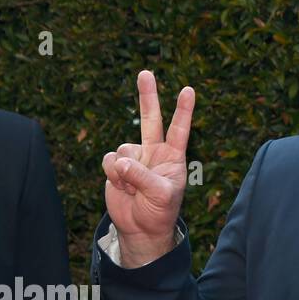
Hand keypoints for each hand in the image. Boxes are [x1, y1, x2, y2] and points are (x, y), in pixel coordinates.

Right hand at [101, 70, 194, 267]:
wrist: (141, 227)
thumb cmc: (160, 211)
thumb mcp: (160, 195)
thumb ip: (142, 176)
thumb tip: (121, 161)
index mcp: (173, 156)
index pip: (179, 129)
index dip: (183, 110)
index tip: (188, 90)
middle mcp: (154, 151)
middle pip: (150, 119)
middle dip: (147, 96)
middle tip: (146, 72)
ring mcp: (135, 157)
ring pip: (123, 149)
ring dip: (125, 170)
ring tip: (134, 188)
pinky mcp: (117, 165)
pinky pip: (110, 161)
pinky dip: (113, 175)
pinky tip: (122, 187)